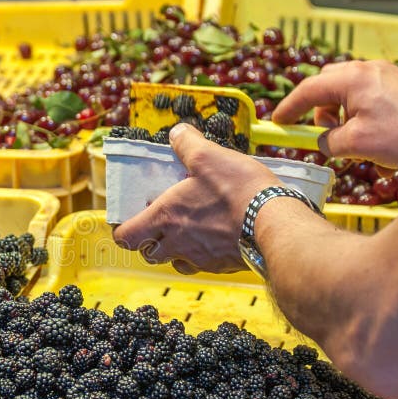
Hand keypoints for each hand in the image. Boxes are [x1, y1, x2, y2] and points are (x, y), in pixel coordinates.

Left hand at [113, 123, 279, 273]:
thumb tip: (177, 132)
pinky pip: (201, 265)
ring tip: (185, 231)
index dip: (123, 230)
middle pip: (148, 253)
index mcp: (165, 217)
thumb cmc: (238, 191)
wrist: (274, 223)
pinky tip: (212, 238)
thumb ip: (187, 143)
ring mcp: (199, 258)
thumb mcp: (209, 156)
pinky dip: (200, 256)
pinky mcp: (220, 266)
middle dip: (148, 241)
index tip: (130, 220)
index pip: (126, 237)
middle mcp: (176, 242)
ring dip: (173, 250)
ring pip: (174, 261)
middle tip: (159, 224)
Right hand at [272, 60, 397, 168]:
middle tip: (322, 136)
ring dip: (345, 125)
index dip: (288, 108)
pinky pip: (370, 106)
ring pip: (349, 100)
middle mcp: (368, 72)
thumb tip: (324, 142)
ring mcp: (386, 79)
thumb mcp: (357, 144)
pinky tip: (380, 154)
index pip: (307, 90)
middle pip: (327, 89)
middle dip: (320, 115)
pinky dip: (366, 128)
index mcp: (353, 79)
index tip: (276, 123)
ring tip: (356, 149)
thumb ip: (329, 142)